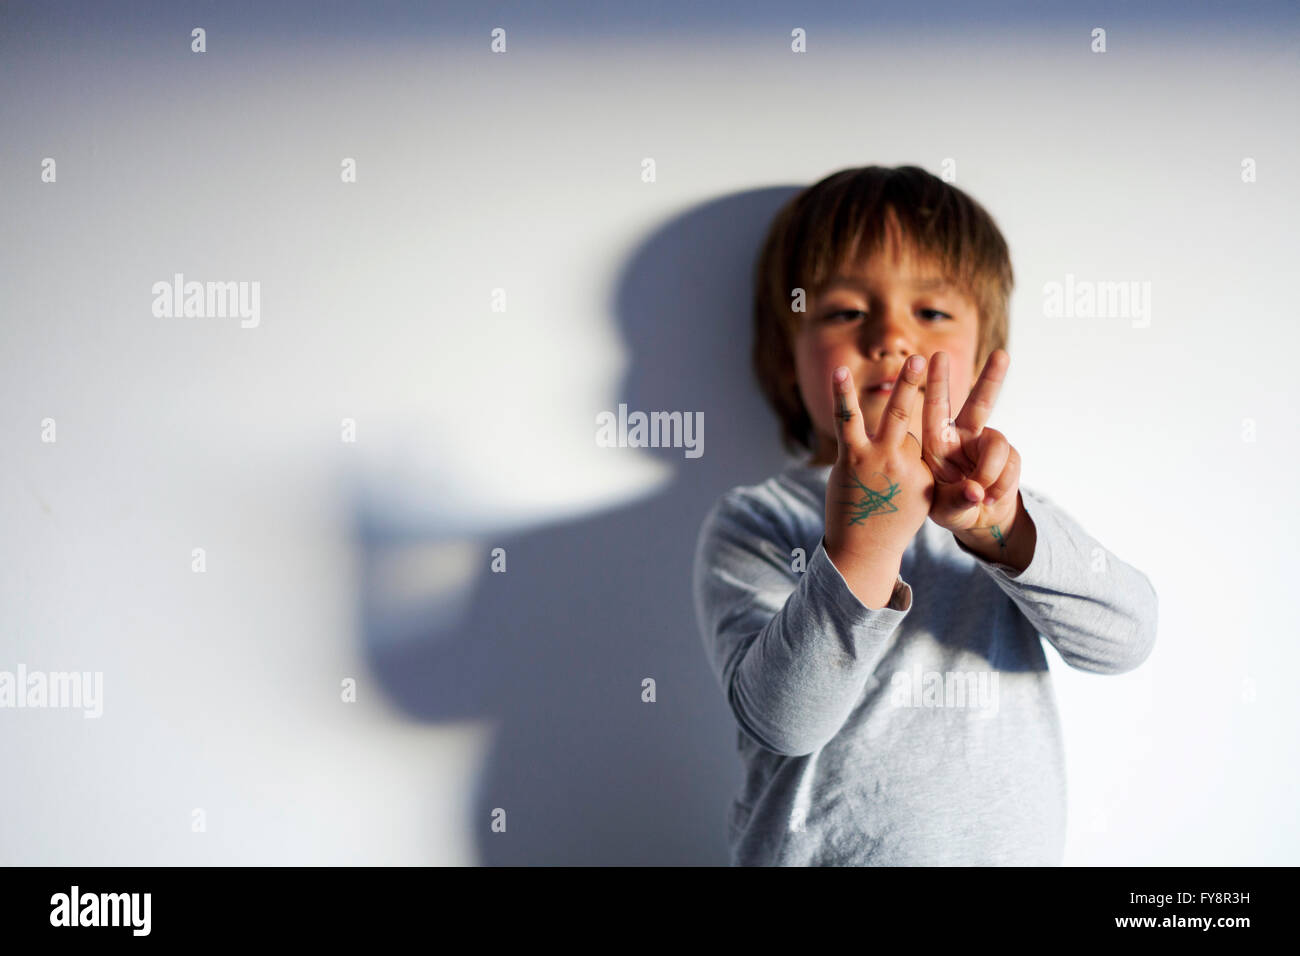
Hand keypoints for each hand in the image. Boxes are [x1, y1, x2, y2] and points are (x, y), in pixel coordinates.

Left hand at [824, 355, 933, 563]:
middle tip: (932, 361)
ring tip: (913, 358)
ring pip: (895, 417)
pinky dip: (843, 395)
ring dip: (906, 386)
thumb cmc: (888, 524)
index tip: (892, 471)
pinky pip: (848, 421)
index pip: (920, 441)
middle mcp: (907, 463)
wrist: (863, 552)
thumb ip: (918, 472)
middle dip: (929, 388)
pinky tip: (839, 372)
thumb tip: (911, 449)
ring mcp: (879, 459)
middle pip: (925, 420)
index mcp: (926, 473)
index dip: (904, 450)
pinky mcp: (852, 459)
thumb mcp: (917, 500)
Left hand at [920, 349, 1021, 534]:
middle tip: (1001, 355)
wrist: (979, 519)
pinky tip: (991, 499)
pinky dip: (1002, 487)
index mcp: (937, 443)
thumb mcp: (945, 509)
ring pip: (998, 445)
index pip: (935, 410)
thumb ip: (957, 501)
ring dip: (991, 474)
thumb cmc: (951, 508)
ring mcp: (988, 445)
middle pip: (979, 404)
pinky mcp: (1009, 457)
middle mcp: (963, 437)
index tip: (937, 356)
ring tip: (982, 496)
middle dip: (990, 379)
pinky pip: (1011, 466)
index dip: (936, 384)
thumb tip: (977, 493)